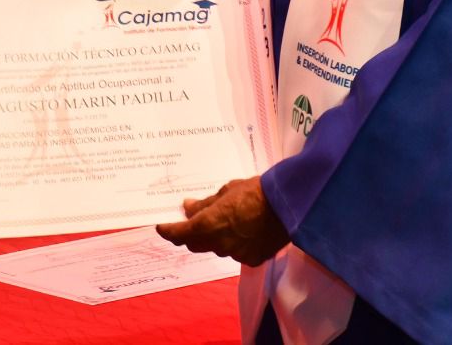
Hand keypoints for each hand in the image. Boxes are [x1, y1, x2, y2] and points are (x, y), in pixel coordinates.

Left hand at [156, 177, 289, 266]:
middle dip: (191, 234)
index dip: (168, 231)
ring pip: (218, 248)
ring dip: (217, 237)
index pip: (179, 234)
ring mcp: (236, 254)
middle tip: (193, 222)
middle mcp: (218, 244)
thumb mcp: (226, 192)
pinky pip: (237, 253)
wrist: (289, 205)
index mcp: (208, 225)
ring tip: (229, 221)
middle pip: (195, 244)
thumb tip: (187, 208)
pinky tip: (246, 230)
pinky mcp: (252, 260)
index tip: (162, 226)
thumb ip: (205, 204)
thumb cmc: (255, 191)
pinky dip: (236, 243)